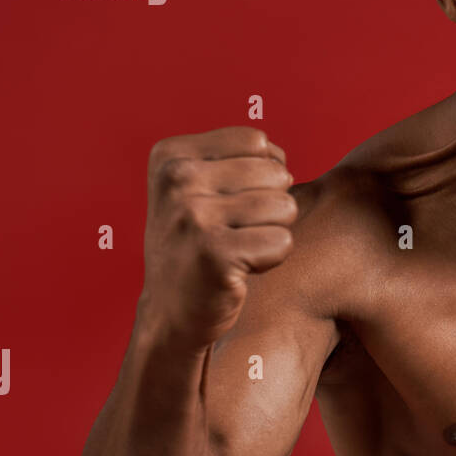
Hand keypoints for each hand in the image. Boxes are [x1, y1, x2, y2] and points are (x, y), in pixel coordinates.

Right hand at [139, 126, 297, 350]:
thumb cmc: (198, 244)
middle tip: (234, 232)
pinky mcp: (214, 253)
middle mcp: (177, 178)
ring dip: (272, 232)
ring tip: (237, 249)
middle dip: (271, 205)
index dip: (262, 174)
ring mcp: (192, 215)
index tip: (230, 203)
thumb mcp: (198, 188)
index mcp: (171, 154)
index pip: (258, 143)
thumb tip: (281, 158)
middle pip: (276, 173)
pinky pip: (282, 241)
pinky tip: (239, 269)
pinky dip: (271, 259)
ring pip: (285, 206)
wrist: (170, 313)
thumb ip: (238, 159)